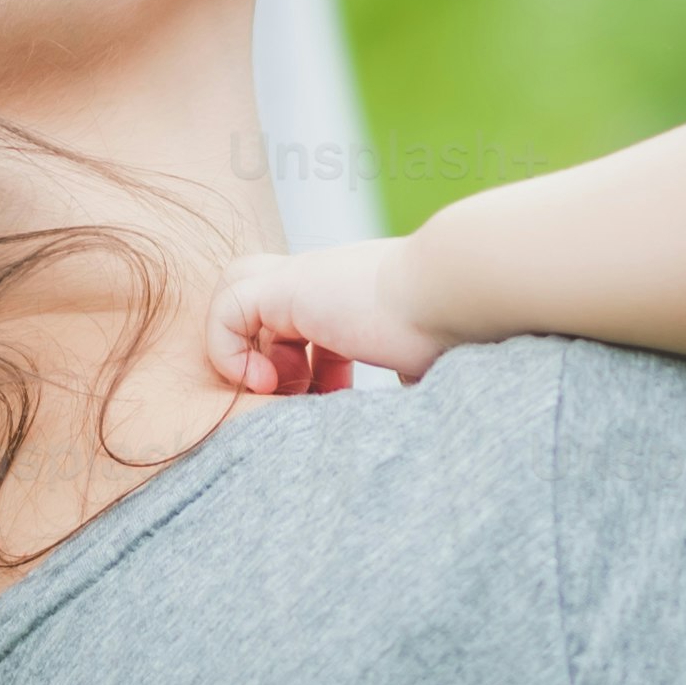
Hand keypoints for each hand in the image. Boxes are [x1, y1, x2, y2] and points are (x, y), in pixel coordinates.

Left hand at [205, 237, 445, 392]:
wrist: (460, 292)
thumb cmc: (457, 332)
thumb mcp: (428, 361)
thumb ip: (409, 375)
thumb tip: (414, 405)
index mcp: (357, 299)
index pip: (304, 326)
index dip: (309, 370)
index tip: (335, 400)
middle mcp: (325, 283)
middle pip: (261, 306)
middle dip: (267, 357)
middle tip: (298, 394)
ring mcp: (303, 279)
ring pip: (236, 297)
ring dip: (245, 352)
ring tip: (276, 388)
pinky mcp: (286, 286)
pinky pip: (225, 311)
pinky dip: (230, 353)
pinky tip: (270, 382)